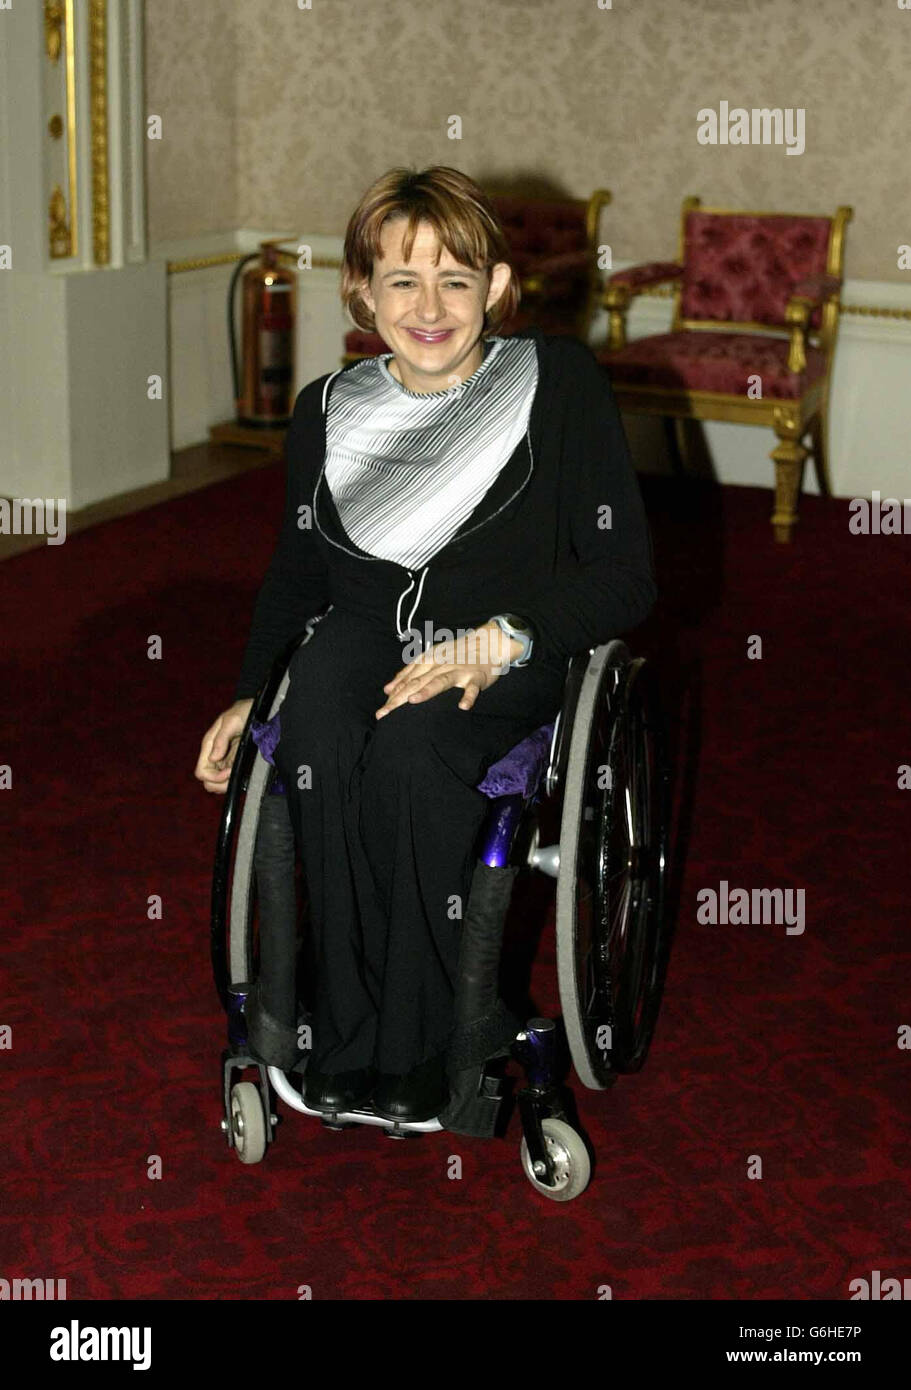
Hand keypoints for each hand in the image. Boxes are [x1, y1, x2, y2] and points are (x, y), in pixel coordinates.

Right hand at [195, 699, 253, 793]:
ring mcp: (225, 760)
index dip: (213, 777)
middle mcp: (215, 755)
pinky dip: (233, 781)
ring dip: (226, 784)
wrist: (259, 709)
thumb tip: (213, 758)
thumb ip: (221, 739)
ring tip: (238, 775)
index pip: (201, 771)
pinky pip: (229, 778)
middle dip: (219, 783)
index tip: (228, 771)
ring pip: (217, 782)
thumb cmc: (244, 711)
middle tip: (234, 774)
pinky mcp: (235, 762)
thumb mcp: (232, 721)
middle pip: (207, 781)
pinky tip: (242, 774)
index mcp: (209, 746)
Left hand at [376, 622, 521, 718]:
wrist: (488, 643)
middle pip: (417, 682)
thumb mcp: (430, 658)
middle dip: (399, 698)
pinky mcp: (476, 677)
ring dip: (427, 690)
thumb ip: (409, 673)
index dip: (393, 695)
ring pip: (440, 681)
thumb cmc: (456, 653)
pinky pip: (472, 688)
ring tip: (412, 701)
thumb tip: (388, 689)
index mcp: (428, 660)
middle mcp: (440, 664)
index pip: (406, 679)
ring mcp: (458, 670)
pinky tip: (463, 706)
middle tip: (384, 714)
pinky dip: (468, 697)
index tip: (381, 712)